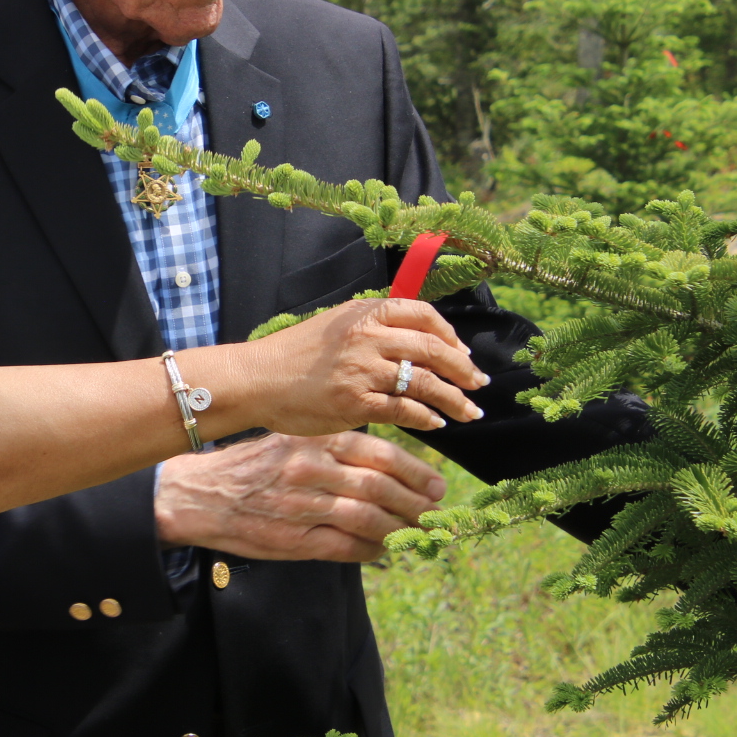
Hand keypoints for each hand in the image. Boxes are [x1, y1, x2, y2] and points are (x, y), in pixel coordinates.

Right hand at [154, 432, 447, 561]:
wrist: (197, 495)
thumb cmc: (249, 467)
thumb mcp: (290, 441)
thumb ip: (332, 451)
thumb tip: (384, 468)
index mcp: (313, 439)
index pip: (379, 453)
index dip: (415, 471)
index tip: (436, 484)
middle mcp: (310, 469)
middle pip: (380, 486)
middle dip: (416, 503)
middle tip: (436, 513)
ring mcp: (302, 506)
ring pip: (368, 518)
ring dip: (400, 529)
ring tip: (418, 535)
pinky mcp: (293, 540)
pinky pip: (345, 547)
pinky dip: (372, 551)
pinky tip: (384, 552)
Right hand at [180, 297, 487, 439]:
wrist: (258, 378)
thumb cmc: (295, 355)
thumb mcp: (335, 325)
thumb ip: (371, 327)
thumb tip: (414, 341)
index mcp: (364, 313)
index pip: (422, 315)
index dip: (448, 334)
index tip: (461, 352)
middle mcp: (367, 336)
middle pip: (432, 348)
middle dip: (463, 368)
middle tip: (479, 383)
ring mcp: (363, 369)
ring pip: (425, 382)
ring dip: (454, 398)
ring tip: (469, 412)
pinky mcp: (357, 402)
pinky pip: (406, 410)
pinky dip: (427, 417)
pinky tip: (436, 423)